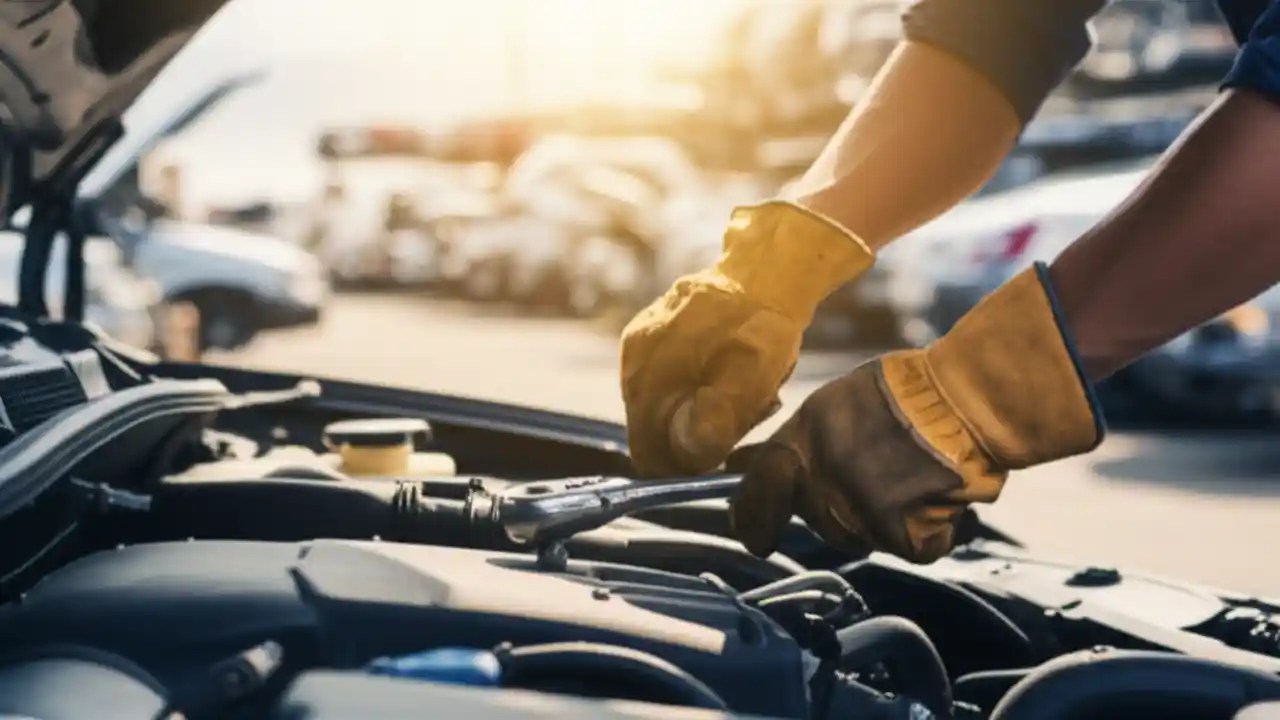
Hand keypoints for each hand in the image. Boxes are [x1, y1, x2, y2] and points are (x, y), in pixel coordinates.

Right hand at [620, 202, 873, 476]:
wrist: (766, 270)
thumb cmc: (761, 329)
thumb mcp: (751, 384)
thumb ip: (716, 424)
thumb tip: (686, 454)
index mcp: (649, 378)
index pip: (647, 452)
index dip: (681, 464)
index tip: (716, 454)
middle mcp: (633, 361)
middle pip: (652, 429)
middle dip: (690, 434)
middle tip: (737, 417)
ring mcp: (638, 342)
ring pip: (658, 403)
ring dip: (693, 408)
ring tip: (737, 391)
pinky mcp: (649, 330)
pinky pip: (662, 376)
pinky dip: (691, 383)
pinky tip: (724, 369)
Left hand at [730, 266, 1103, 562]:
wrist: (960, 400)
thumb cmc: (900, 391)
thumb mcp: (831, 403)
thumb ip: (796, 440)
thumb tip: (747, 462)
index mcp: (799, 447)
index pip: (757, 495)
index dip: (750, 519)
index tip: (754, 537)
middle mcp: (822, 488)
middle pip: (816, 519)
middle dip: (833, 506)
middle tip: (868, 477)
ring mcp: (860, 517)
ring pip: (857, 535)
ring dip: (875, 517)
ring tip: (906, 476)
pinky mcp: (902, 538)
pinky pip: (907, 546)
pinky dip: (923, 530)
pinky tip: (934, 498)